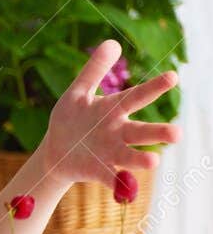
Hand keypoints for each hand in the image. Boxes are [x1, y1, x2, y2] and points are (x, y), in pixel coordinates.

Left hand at [40, 37, 179, 187]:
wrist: (55, 150)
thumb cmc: (71, 118)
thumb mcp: (78, 92)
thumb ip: (94, 70)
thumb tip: (113, 42)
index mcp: (113, 109)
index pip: (136, 97)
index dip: (154, 88)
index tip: (174, 77)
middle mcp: (117, 132)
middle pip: (140, 131)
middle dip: (158, 132)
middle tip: (177, 133)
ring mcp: (108, 153)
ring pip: (128, 156)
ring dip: (141, 160)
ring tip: (154, 162)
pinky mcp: (97, 170)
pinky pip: (109, 178)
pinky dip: (117, 184)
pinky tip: (126, 190)